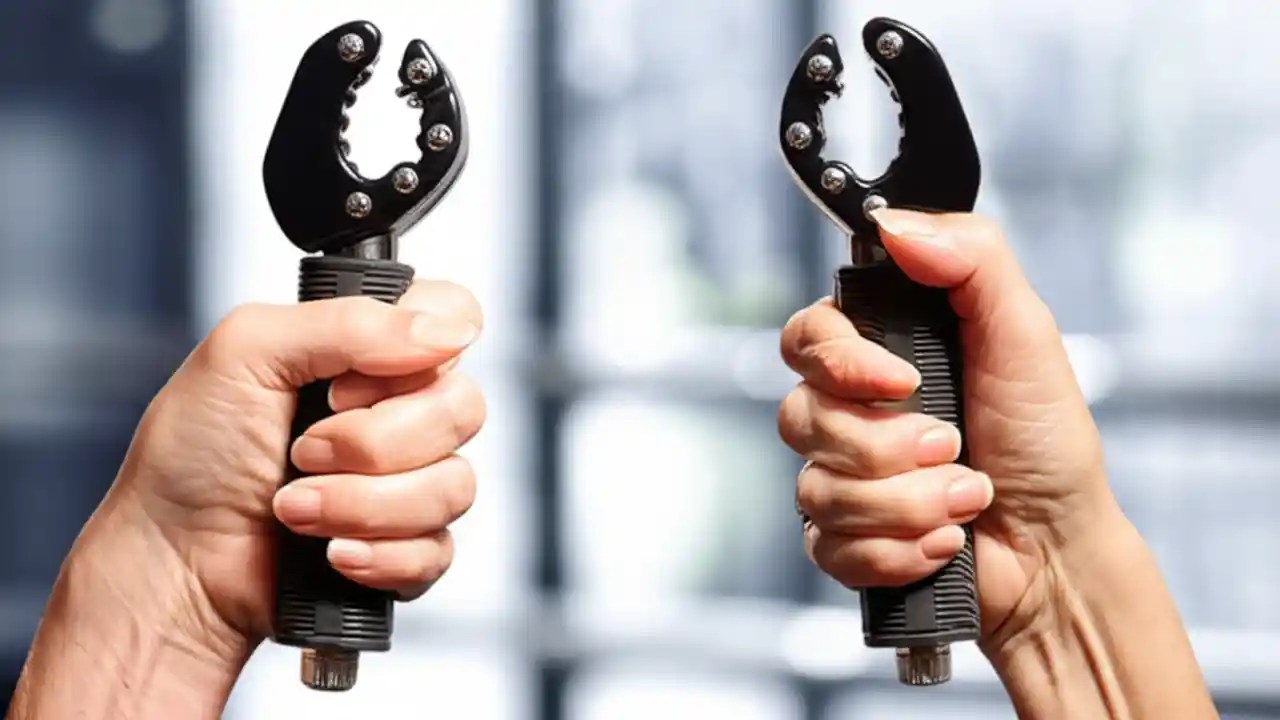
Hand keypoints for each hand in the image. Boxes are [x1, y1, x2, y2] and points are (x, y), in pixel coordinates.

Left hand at [76, 280, 484, 664]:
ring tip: (295, 509)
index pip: (454, 317)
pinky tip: (329, 553)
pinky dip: (376, 554)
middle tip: (302, 450)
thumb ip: (347, 321)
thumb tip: (445, 331)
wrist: (170, 565)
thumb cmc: (190, 457)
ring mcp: (409, 482)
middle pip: (463, 407)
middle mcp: (397, 410)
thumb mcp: (246, 351)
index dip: (420, 351)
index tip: (346, 384)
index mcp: (368, 351)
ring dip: (362, 504)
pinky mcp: (409, 547)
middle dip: (373, 442)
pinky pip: (438, 548)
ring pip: (454, 485)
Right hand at [778, 209, 1123, 653]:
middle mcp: (852, 414)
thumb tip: (895, 223)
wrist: (1061, 546)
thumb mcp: (1024, 332)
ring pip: (817, 488)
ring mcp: (842, 480)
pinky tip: (943, 542)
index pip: (807, 339)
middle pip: (801, 416)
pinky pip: (828, 546)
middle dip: (886, 444)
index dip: (843, 363)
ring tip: (965, 499)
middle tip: (951, 445)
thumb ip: (970, 258)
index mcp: (881, 355)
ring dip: (907, 502)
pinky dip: (897, 551)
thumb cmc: (1046, 440)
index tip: (903, 380)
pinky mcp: (844, 542)